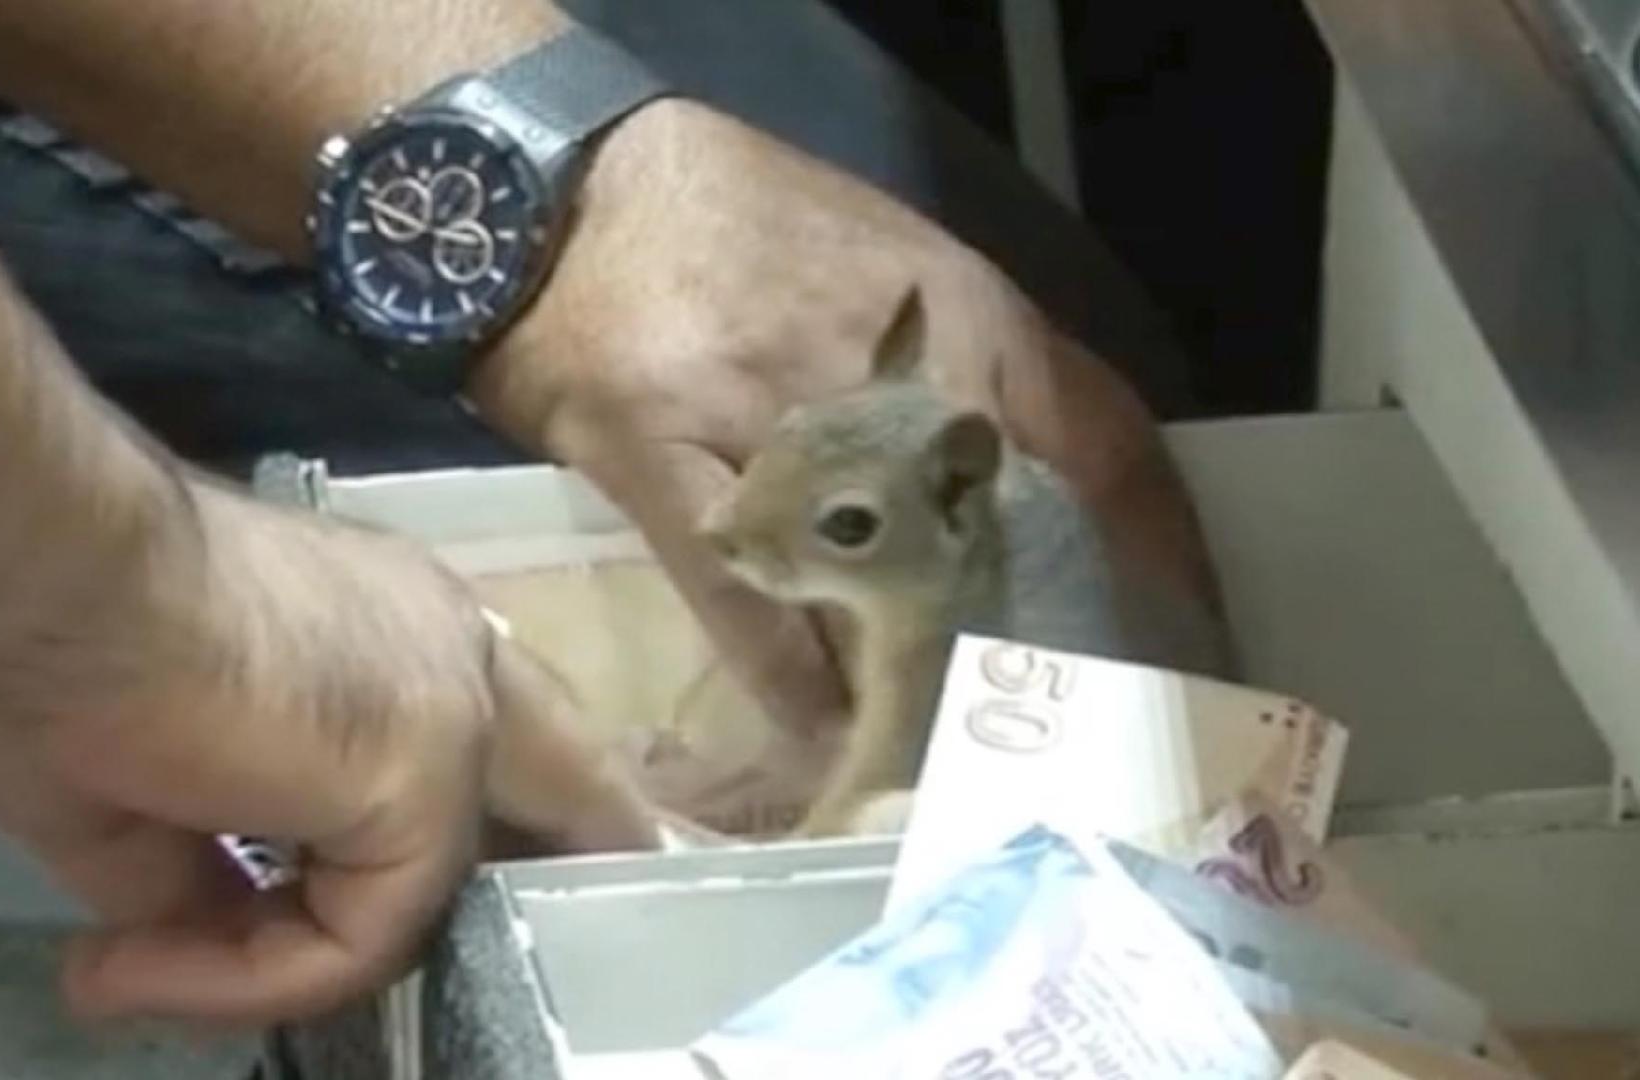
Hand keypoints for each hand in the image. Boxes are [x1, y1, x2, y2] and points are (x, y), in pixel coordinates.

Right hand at [0, 484, 636, 1026]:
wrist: (31, 566)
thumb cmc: (59, 636)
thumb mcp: (141, 782)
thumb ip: (209, 865)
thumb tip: (195, 942)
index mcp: (390, 626)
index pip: (488, 727)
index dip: (497, 805)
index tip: (485, 871)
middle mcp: (446, 654)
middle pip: (565, 782)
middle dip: (577, 859)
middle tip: (589, 906)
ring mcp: (451, 711)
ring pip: (429, 889)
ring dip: (296, 963)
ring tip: (146, 974)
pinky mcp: (425, 778)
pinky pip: (361, 934)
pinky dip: (247, 977)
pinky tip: (137, 968)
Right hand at [471, 102, 1197, 741]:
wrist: (572, 193)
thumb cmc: (742, 227)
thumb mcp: (903, 262)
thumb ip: (989, 359)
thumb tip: (1059, 474)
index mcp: (958, 311)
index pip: (1096, 444)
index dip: (1146, 550)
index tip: (1177, 636)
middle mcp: (878, 369)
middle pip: (988, 535)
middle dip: (1026, 632)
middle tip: (1048, 710)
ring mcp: (766, 420)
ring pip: (865, 582)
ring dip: (906, 670)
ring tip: (936, 743)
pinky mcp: (661, 462)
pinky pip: (741, 601)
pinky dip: (787, 680)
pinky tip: (815, 729)